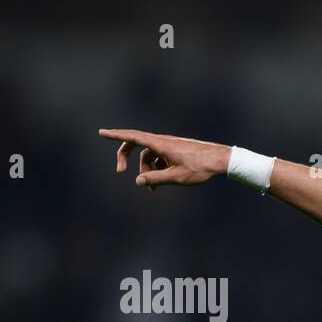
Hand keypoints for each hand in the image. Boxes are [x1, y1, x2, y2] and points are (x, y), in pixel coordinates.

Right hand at [97, 128, 228, 191]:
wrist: (220, 160)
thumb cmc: (200, 168)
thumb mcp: (176, 177)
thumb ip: (155, 179)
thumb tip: (138, 181)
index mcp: (160, 144)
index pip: (133, 137)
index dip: (116, 135)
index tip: (101, 133)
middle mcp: (162, 141)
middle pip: (136, 145)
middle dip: (126, 157)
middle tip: (120, 171)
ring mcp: (169, 145)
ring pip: (149, 155)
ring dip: (146, 170)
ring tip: (152, 188)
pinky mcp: (175, 150)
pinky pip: (159, 157)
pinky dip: (156, 168)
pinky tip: (162, 182)